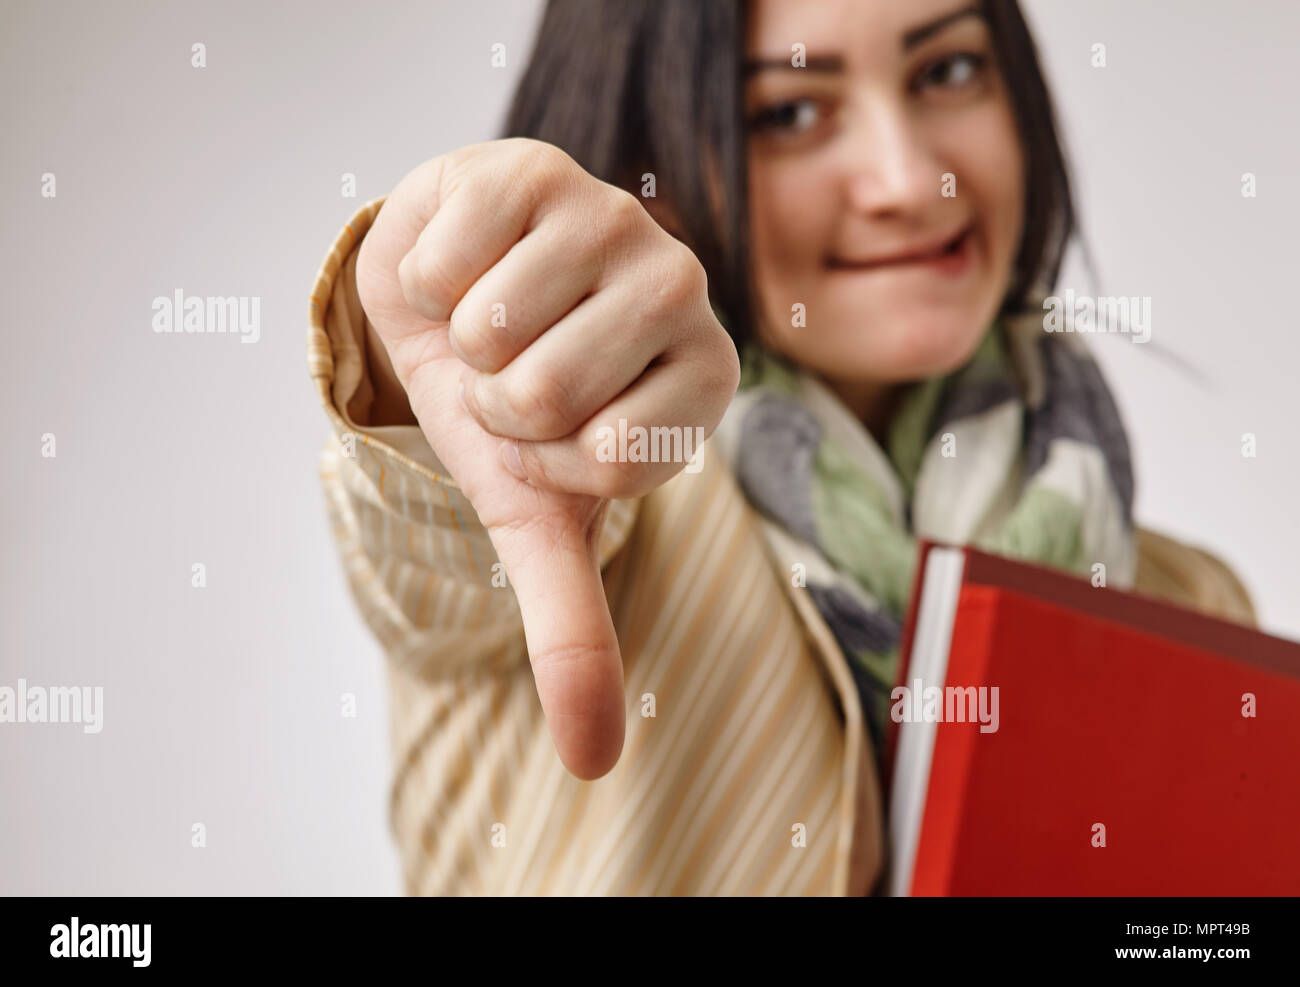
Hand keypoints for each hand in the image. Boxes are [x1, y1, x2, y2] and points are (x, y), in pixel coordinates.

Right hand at [355, 138, 738, 779]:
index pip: (611, 460)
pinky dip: (424, 283)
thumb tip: (595, 766)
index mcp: (708, 380)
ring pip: (492, 328)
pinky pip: (444, 262)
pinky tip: (464, 268)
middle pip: (546, 393)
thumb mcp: (542, 520)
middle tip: (514, 376)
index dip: (550, 463)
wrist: (453, 301)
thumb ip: (576, 632)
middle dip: (499, 406)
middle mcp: (684, 288)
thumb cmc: (514, 410)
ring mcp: (614, 216)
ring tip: (491, 323)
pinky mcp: (535, 167)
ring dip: (461, 347)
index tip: (556, 434)